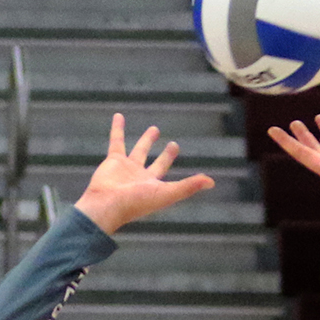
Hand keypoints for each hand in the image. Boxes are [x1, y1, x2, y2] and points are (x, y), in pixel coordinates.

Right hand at [72, 116, 216, 234]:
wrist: (107, 204)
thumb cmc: (137, 202)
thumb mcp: (166, 193)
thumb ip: (188, 186)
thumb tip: (212, 182)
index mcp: (153, 186)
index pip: (168, 172)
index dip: (174, 162)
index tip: (181, 152)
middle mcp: (141, 178)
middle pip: (155, 163)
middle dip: (165, 155)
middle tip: (172, 143)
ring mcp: (126, 169)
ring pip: (137, 151)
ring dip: (145, 140)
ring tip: (154, 129)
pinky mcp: (113, 160)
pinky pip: (116, 141)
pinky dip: (117, 128)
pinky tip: (119, 115)